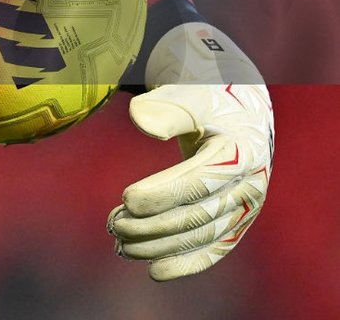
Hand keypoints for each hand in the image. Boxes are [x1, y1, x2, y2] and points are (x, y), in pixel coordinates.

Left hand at [108, 24, 272, 279]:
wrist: (241, 107)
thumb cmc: (209, 94)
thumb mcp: (192, 91)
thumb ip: (167, 106)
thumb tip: (139, 120)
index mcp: (240, 150)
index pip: (198, 181)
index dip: (162, 194)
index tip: (125, 199)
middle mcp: (249, 184)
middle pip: (197, 215)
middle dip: (152, 225)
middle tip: (111, 224)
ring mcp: (246, 206)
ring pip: (202, 235)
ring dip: (160, 245)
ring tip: (119, 243)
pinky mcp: (238, 219)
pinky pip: (214, 247)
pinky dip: (186, 262)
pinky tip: (155, 270)